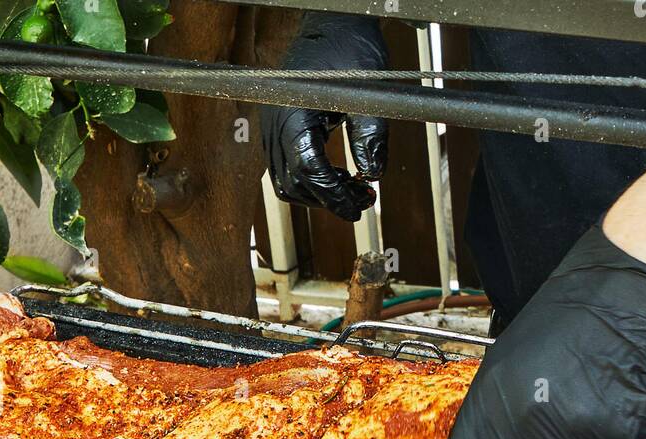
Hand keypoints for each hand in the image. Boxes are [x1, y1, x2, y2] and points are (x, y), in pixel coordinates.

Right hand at [261, 14, 388, 222]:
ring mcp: (272, 128)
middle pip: (295, 185)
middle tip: (363, 197)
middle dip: (328, 198)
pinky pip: (285, 168)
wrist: (332, 25)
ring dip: (318, 193)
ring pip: (287, 182)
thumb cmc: (348, 49)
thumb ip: (371, 136)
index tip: (359, 206)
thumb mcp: (368, 93)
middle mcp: (275, 124)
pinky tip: (336, 174)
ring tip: (351, 188)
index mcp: (293, 115)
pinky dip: (310, 179)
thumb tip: (373, 174)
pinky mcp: (277, 129)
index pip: (309, 173)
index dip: (335, 196)